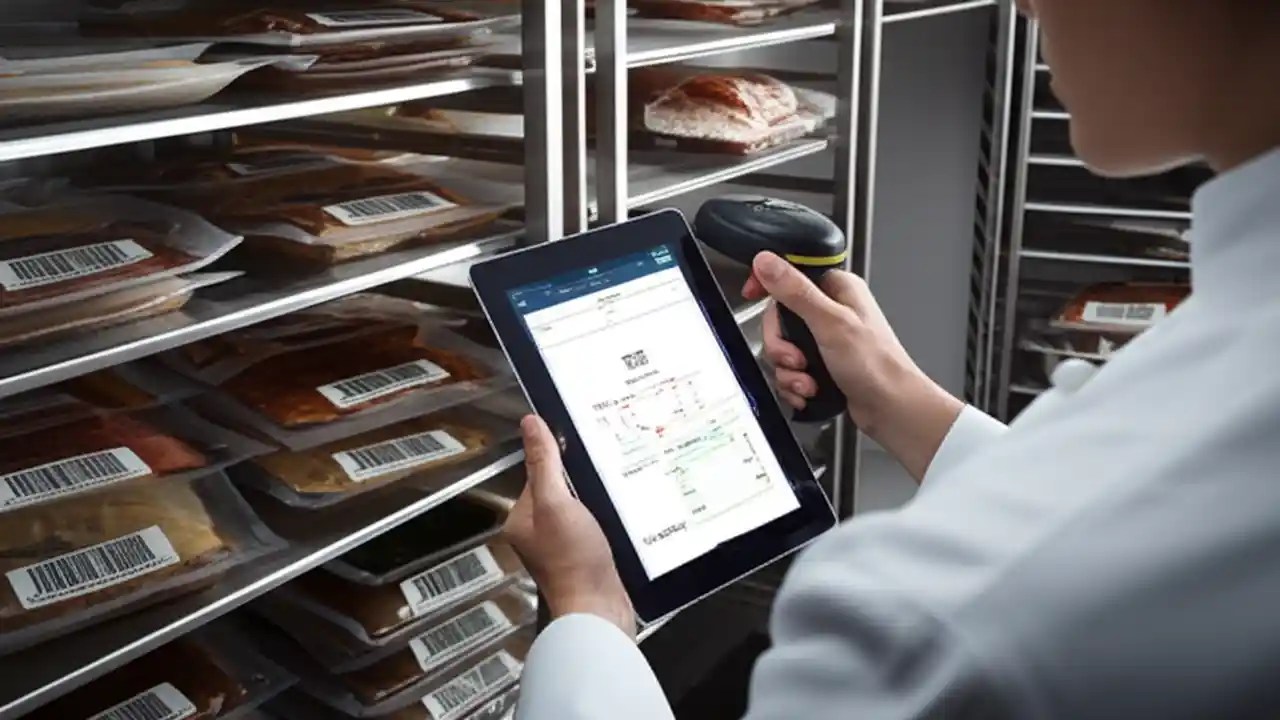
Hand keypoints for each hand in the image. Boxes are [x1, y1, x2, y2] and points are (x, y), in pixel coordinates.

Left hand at [504, 415, 635, 637]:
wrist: (599, 610)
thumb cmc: (573, 560)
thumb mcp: (556, 502)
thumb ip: (544, 463)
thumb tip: (531, 423)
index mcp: (520, 519)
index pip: (537, 474)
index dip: (559, 460)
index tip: (582, 447)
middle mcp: (536, 532)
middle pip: (559, 489)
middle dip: (580, 479)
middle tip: (603, 469)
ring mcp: (561, 545)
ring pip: (578, 506)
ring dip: (595, 498)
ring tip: (614, 488)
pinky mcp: (584, 555)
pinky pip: (592, 524)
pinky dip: (604, 516)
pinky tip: (619, 513)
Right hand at [742, 252, 963, 480]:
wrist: (891, 409)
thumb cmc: (877, 365)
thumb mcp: (830, 322)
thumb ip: (795, 291)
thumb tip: (767, 262)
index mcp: (836, 289)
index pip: (790, 273)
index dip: (768, 284)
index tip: (752, 293)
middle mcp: (830, 311)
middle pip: (779, 318)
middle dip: (781, 345)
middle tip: (796, 358)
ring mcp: (825, 339)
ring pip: (782, 348)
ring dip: (789, 370)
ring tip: (808, 380)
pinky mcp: (821, 364)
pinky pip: (790, 370)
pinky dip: (795, 384)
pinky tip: (810, 390)